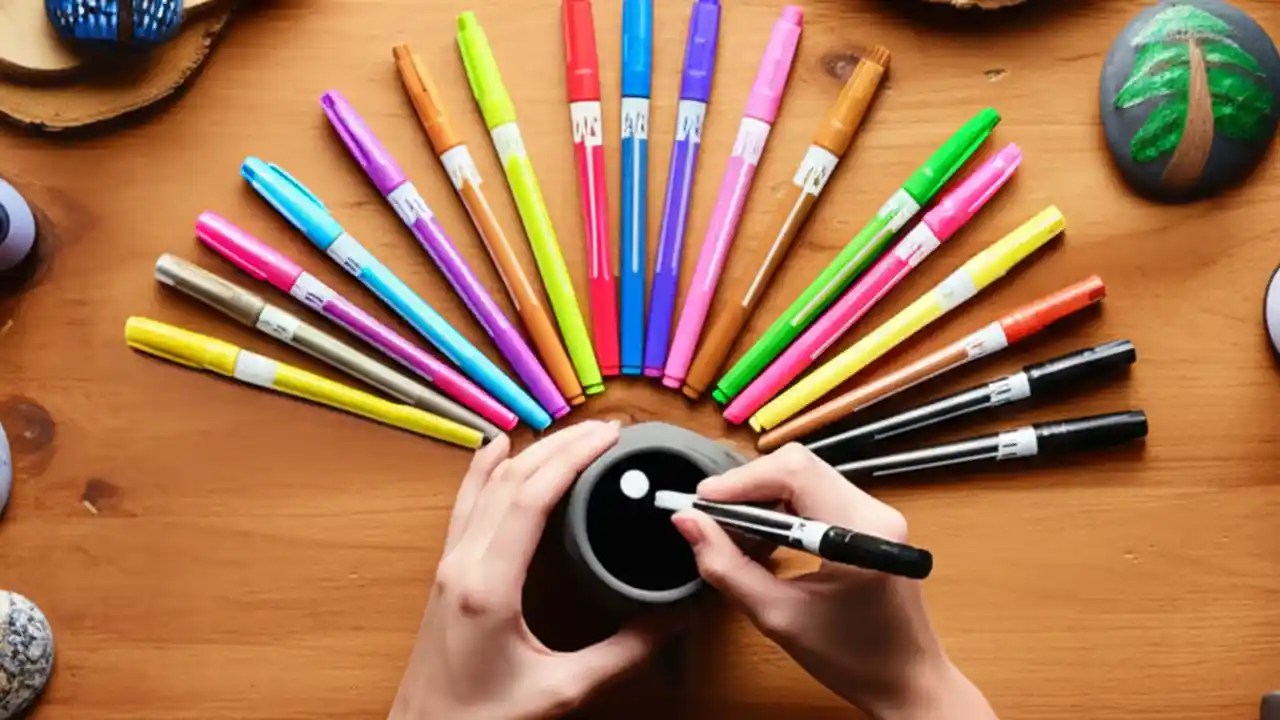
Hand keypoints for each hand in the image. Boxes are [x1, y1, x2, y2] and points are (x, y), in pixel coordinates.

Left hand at [391, 421, 679, 719]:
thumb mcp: (561, 690)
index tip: (606, 438)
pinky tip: (496, 447)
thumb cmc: (481, 718)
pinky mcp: (446, 572)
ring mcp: (449, 564)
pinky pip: (465, 504)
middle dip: (558, 446)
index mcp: (488, 586)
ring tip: (569, 433)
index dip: (571, 459)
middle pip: (510, 480)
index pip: (531, 498)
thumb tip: (671, 620)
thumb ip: (621, 653)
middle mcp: (463, 564)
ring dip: (528, 452)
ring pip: (487, 485)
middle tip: (604, 430)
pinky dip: (482, 470)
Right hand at [670, 444, 996, 719]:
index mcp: (860, 531)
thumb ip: (728, 568)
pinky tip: (762, 533)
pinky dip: (781, 505)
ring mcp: (875, 513)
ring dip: (762, 494)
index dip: (741, 481)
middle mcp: (874, 511)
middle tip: (711, 514)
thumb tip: (690, 525)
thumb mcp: (778, 617)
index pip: (794, 473)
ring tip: (733, 527)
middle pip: (798, 466)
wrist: (906, 680)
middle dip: (748, 485)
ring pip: (805, 476)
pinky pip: (816, 493)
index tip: (703, 501)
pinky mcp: (868, 521)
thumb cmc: (855, 659)